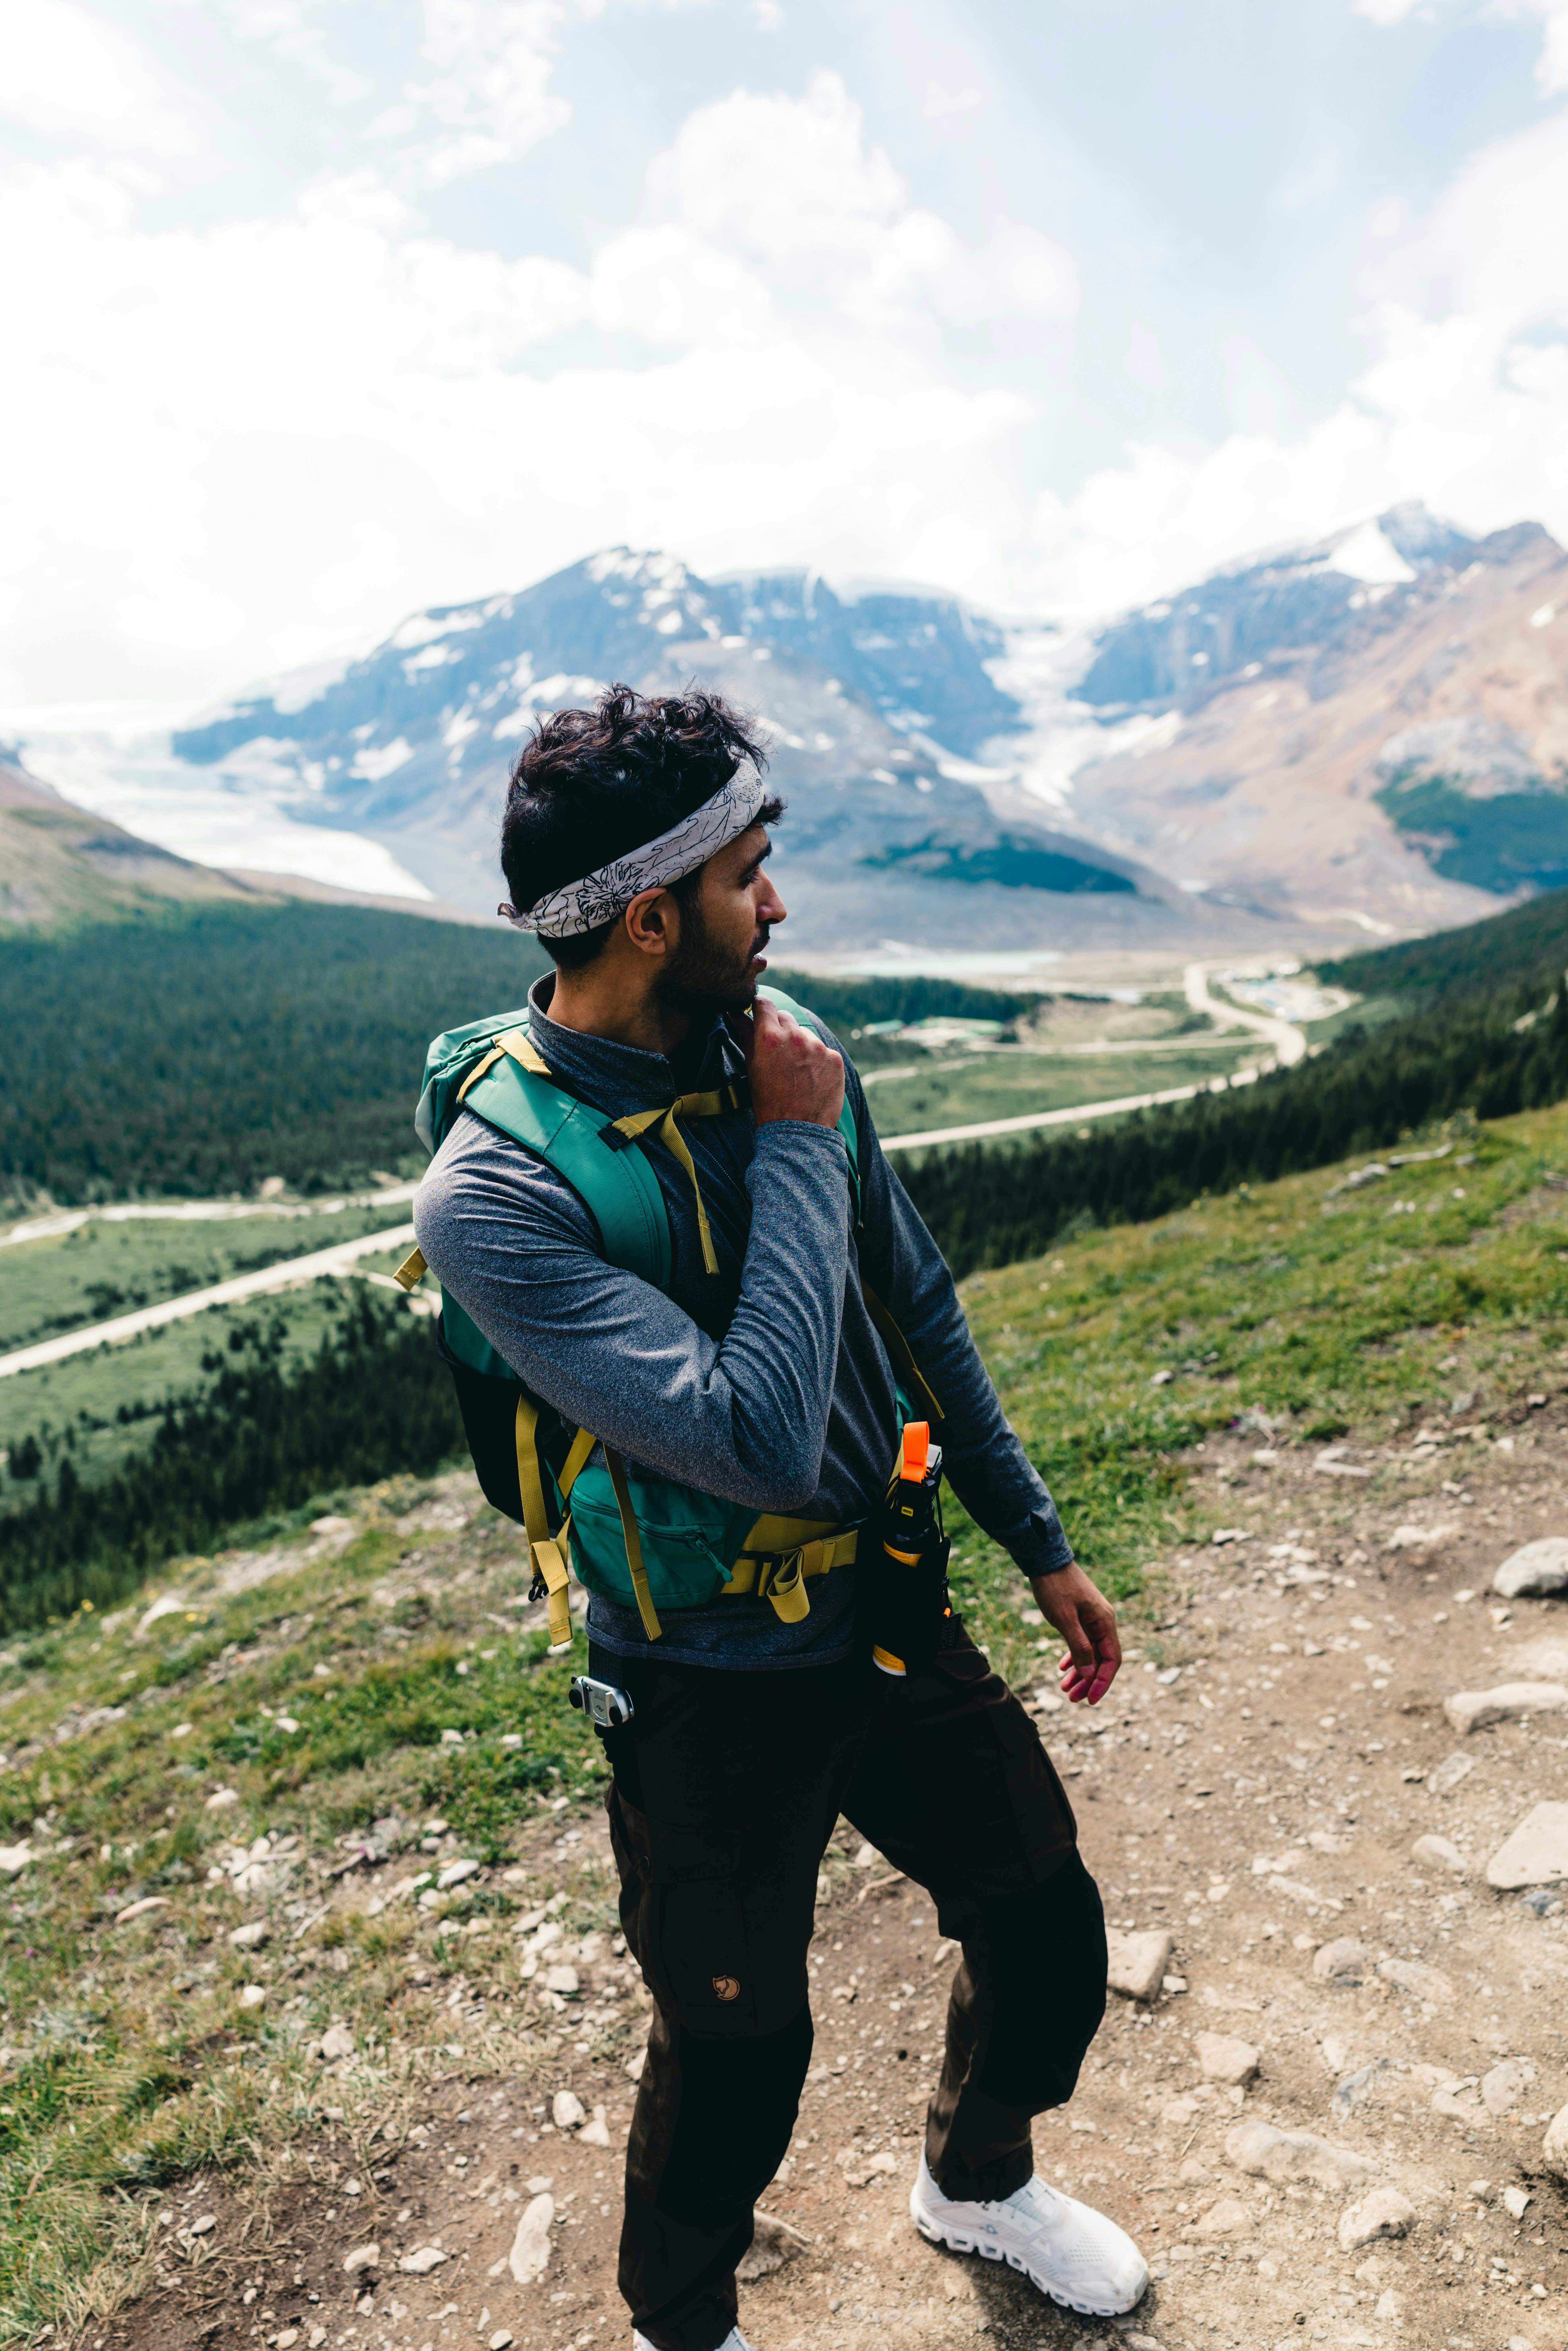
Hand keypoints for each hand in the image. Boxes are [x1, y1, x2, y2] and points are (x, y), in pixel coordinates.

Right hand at [746, 998, 845, 1128]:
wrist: (797, 1132)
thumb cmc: (768, 1102)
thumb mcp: (752, 1067)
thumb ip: (745, 1035)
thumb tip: (735, 1012)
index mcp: (769, 1038)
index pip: (765, 1004)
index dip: (760, 1007)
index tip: (759, 1013)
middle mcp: (795, 1037)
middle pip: (785, 1018)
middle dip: (780, 1030)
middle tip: (777, 1054)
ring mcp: (818, 1047)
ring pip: (805, 1035)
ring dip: (800, 1045)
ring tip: (796, 1072)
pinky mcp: (835, 1059)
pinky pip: (823, 1051)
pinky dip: (817, 1060)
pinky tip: (811, 1078)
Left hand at [1031, 1563, 1121, 1704]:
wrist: (1044, 1561)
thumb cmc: (1055, 1587)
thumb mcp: (1065, 1618)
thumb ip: (1079, 1646)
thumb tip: (1090, 1674)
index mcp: (1105, 1622)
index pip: (1112, 1660)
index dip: (1103, 1682)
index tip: (1091, 1701)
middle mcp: (1102, 1622)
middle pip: (1102, 1660)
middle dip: (1089, 1681)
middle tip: (1073, 1699)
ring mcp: (1092, 1620)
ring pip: (1090, 1653)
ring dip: (1080, 1672)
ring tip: (1065, 1689)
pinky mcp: (1080, 1617)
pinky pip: (1081, 1643)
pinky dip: (1073, 1657)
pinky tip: (1062, 1668)